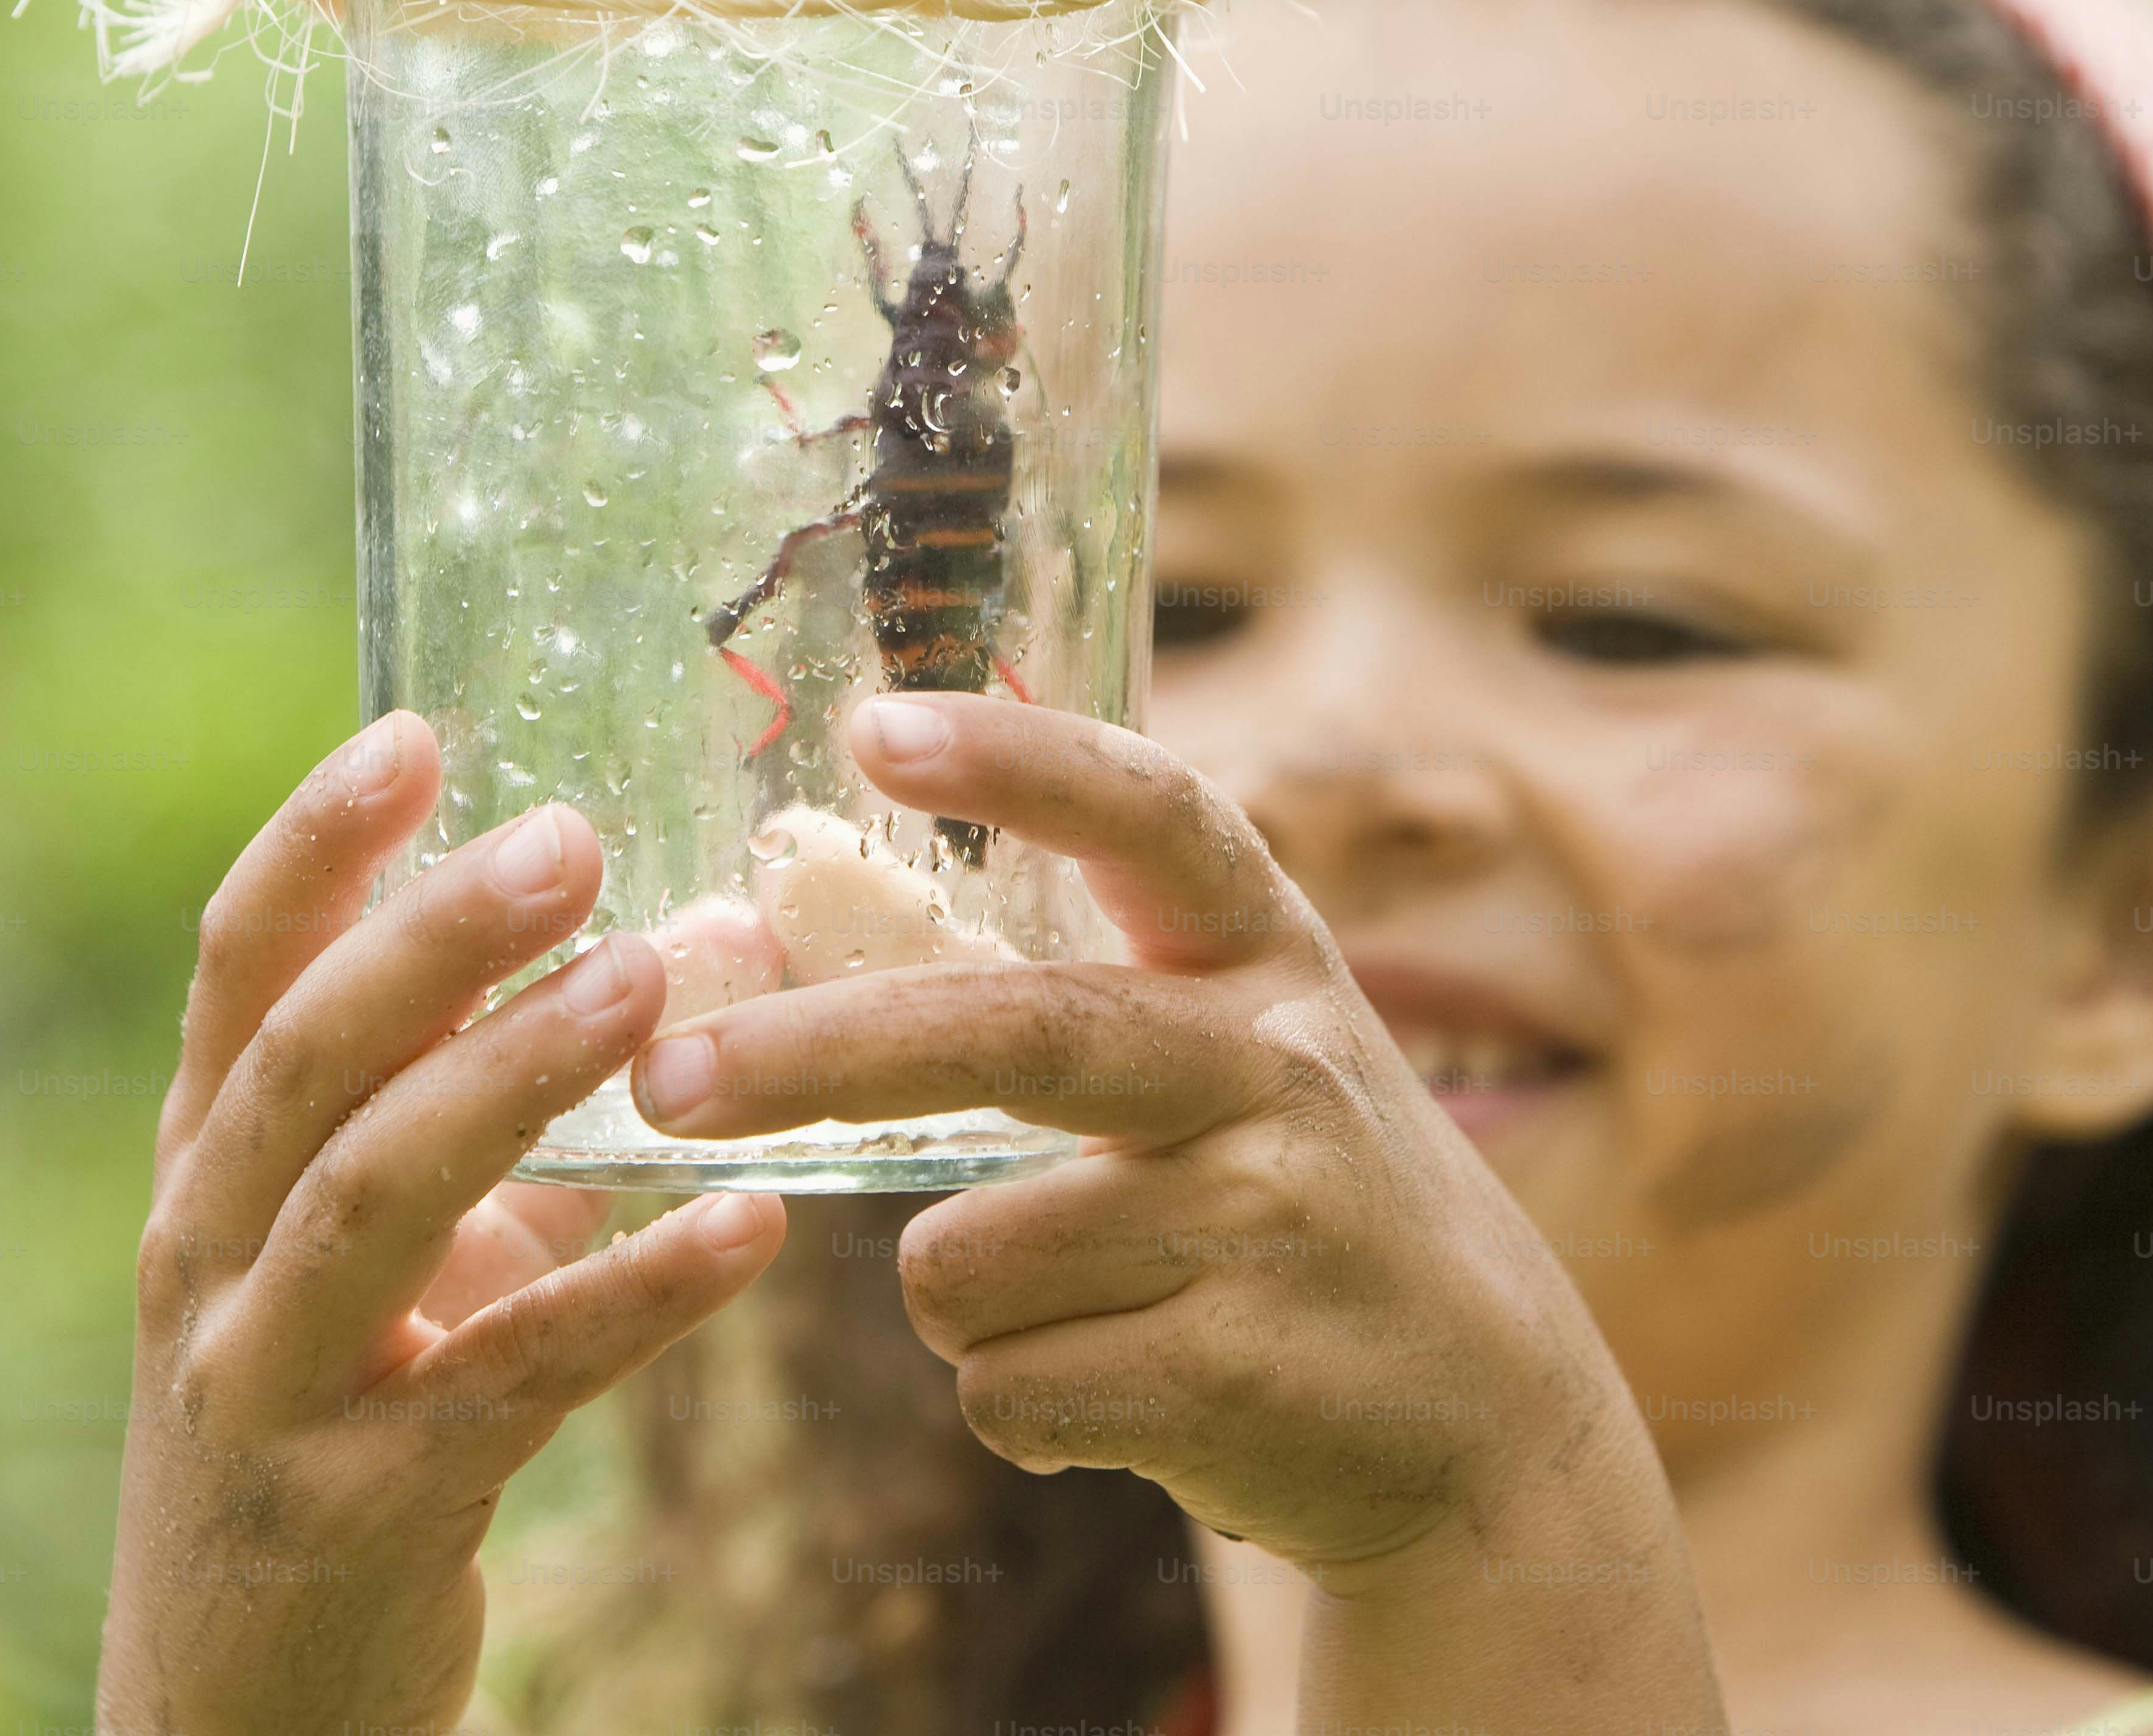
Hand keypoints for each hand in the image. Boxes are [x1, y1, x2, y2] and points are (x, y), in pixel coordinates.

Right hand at [96, 711, 787, 1735]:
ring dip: (517, 1079)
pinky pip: (510, 1378)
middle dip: (434, 940)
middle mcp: (207, 1258)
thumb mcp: (370, 1261)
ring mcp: (266, 1387)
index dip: (315, 847)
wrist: (238, 1706)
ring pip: (380, 1198)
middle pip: (307, 1061)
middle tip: (572, 835)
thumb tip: (663, 964)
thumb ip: (473, 1122)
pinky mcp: (359, 1508)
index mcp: (205, 1171)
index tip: (419, 730)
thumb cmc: (331, 1424)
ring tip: (654, 981)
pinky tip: (753, 1226)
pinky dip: (634, 1294)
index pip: (236, 971)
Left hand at [625, 692, 1656, 1580]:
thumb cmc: (1289, 1209)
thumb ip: (1061, 1000)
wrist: (1486, 1425)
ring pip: (964, 1255)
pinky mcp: (1240, 1373)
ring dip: (968, 1300)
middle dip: (812, 1054)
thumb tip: (764, 951)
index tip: (873, 727)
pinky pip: (1006, 1388)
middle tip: (665, 1081)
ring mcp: (1268, 1221)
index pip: (1148, 812)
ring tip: (1091, 1309)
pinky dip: (1021, 1405)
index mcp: (1266, 959)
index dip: (1015, 758)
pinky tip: (1129, 1393)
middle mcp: (1277, 1067)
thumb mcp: (1232, 1062)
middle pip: (1010, 1033)